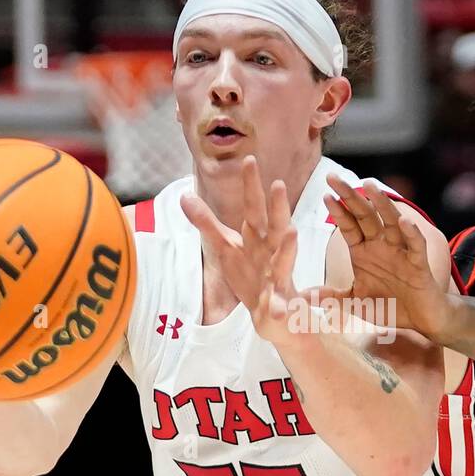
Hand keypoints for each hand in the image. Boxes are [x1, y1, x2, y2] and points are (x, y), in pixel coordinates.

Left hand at [180, 156, 301, 345]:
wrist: (273, 315)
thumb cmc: (252, 276)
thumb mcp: (226, 247)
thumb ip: (207, 222)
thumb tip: (183, 195)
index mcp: (257, 236)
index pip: (254, 207)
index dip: (252, 185)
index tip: (250, 159)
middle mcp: (271, 252)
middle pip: (274, 226)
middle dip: (278, 208)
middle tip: (279, 184)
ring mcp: (276, 277)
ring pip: (284, 260)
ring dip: (287, 248)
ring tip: (291, 232)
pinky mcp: (277, 302)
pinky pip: (278, 303)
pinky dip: (278, 305)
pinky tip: (277, 306)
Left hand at [319, 175, 450, 337]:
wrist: (419, 321)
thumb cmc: (390, 307)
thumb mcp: (355, 303)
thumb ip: (331, 298)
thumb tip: (303, 296)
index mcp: (364, 251)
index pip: (348, 225)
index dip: (337, 210)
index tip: (324, 194)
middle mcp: (381, 246)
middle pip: (364, 215)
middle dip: (350, 196)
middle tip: (333, 177)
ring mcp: (401, 252)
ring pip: (391, 222)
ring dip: (381, 204)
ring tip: (369, 186)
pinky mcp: (419, 264)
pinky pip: (415, 246)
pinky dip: (411, 234)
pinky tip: (404, 221)